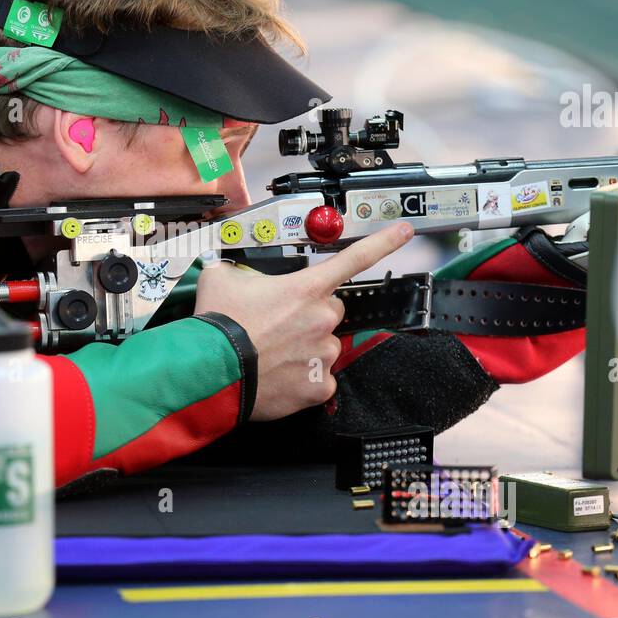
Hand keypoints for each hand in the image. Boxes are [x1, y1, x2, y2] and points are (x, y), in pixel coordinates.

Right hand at [195, 222, 413, 420]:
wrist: (211, 370)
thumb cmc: (218, 326)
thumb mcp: (222, 279)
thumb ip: (238, 269)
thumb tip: (230, 269)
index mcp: (305, 288)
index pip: (354, 258)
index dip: (384, 242)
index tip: (405, 231)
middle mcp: (322, 318)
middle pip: (332, 311)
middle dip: (311, 316)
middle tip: (280, 326)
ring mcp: (323, 354)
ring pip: (325, 347)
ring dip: (306, 349)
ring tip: (273, 353)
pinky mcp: (319, 386)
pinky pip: (320, 380)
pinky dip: (303, 380)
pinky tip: (279, 376)